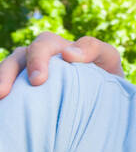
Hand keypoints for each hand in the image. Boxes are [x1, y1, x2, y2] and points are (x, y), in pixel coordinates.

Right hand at [0, 32, 124, 98]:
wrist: (108, 99)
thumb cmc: (108, 77)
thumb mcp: (109, 59)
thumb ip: (94, 49)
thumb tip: (68, 54)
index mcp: (59, 47)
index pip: (44, 44)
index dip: (38, 59)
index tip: (38, 80)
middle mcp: (41, 57)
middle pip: (19, 58)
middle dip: (9, 73)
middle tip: (5, 92)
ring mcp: (30, 72)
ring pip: (9, 69)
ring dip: (0, 81)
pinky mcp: (25, 89)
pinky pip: (9, 86)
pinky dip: (4, 91)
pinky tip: (2, 106)